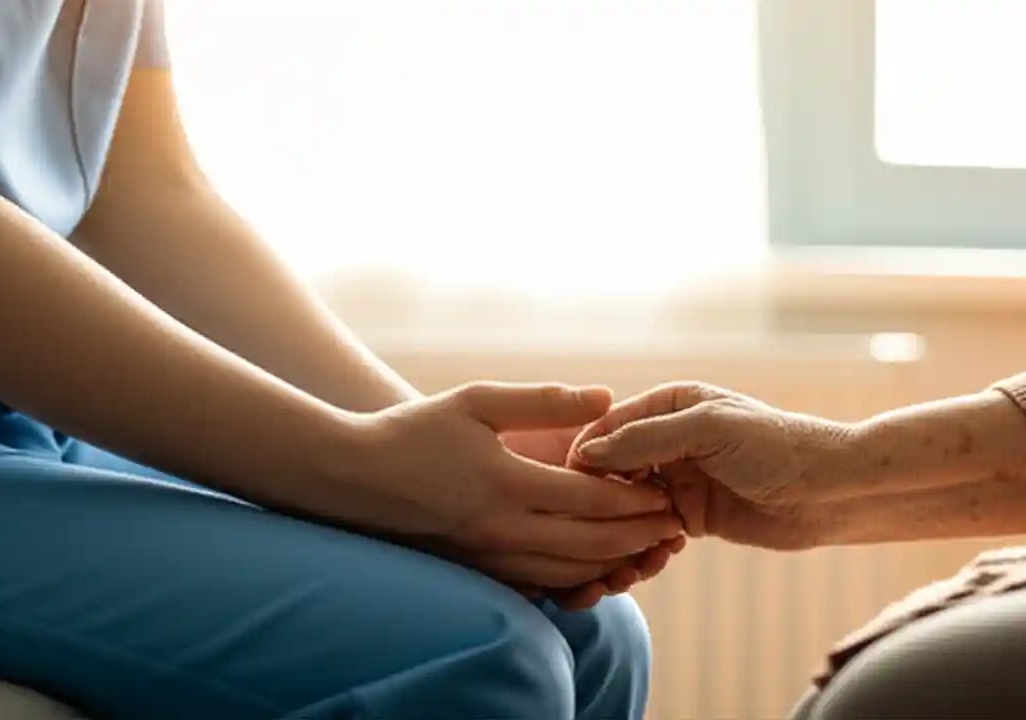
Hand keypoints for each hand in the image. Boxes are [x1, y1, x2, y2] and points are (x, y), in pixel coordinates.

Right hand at [351, 382, 682, 587]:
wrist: (352, 479)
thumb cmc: (414, 431)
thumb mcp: (476, 400)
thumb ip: (543, 401)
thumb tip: (605, 397)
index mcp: (506, 483)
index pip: (591, 500)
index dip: (635, 498)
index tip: (665, 489)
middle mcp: (502, 529)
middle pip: (590, 544)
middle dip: (637, 537)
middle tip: (673, 527)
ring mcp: (489, 557)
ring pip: (569, 572)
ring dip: (613, 563)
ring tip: (645, 548)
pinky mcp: (478, 572)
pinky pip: (539, 586)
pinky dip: (575, 579)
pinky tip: (593, 566)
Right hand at [572, 382, 852, 550]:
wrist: (832, 491)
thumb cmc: (777, 445)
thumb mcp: (708, 430)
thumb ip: (648, 438)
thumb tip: (588, 453)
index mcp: (669, 404)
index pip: (608, 426)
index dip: (585, 453)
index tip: (567, 483)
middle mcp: (667, 439)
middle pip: (611, 467)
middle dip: (598, 496)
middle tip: (588, 525)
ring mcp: (678, 478)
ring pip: (627, 502)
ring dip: (619, 525)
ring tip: (616, 549)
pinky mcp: (689, 516)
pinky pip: (649, 530)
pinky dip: (641, 545)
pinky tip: (644, 560)